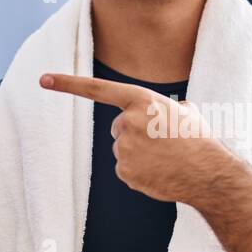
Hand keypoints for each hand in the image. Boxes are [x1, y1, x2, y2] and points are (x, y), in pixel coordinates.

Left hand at [39, 72, 237, 203]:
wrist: (208, 172)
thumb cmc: (199, 139)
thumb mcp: (184, 111)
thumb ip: (164, 109)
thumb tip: (170, 114)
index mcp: (141, 100)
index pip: (97, 89)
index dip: (68, 84)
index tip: (42, 79)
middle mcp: (127, 121)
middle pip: (119, 126)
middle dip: (136, 133)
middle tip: (164, 141)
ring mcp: (123, 147)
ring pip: (124, 148)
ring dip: (141, 153)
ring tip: (166, 158)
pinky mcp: (124, 171)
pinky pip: (126, 169)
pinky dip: (140, 172)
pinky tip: (159, 172)